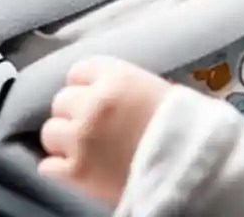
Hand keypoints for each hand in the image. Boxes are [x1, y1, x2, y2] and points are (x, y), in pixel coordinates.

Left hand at [38, 56, 173, 205]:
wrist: (194, 170)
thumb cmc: (187, 128)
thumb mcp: (160, 91)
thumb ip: (127, 87)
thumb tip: (109, 91)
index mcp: (117, 77)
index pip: (79, 71)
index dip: (86, 86)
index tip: (93, 96)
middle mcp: (94, 103)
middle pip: (62, 101)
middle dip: (74, 113)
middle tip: (92, 127)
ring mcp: (82, 139)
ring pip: (51, 132)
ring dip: (64, 141)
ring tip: (85, 150)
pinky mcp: (77, 173)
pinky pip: (48, 166)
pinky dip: (60, 169)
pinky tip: (77, 170)